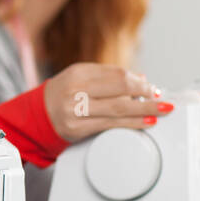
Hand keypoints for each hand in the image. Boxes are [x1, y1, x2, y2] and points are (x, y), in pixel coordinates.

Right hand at [43, 63, 170, 142]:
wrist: (38, 115)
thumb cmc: (64, 95)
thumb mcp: (82, 79)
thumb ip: (109, 77)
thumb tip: (141, 79)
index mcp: (78, 73)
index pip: (117, 74)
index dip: (139, 81)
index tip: (152, 88)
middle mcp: (75, 89)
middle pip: (120, 89)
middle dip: (146, 94)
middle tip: (162, 99)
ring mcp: (75, 109)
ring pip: (119, 108)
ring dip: (144, 110)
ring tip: (161, 111)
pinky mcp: (76, 128)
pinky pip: (111, 125)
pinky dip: (132, 124)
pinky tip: (145, 123)